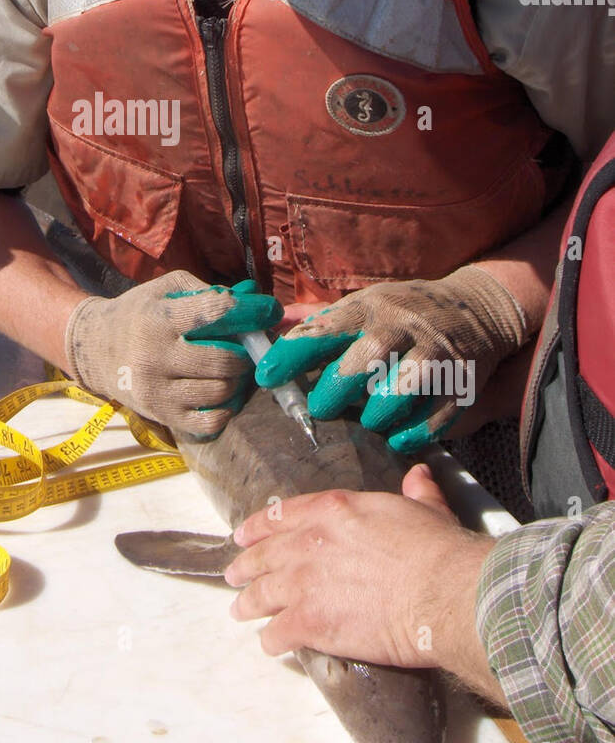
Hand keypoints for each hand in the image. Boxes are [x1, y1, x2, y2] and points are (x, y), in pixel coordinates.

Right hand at [64, 273, 281, 436]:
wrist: (95, 348)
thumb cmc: (140, 313)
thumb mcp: (166, 289)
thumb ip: (209, 292)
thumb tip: (252, 297)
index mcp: (160, 319)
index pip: (218, 313)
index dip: (252, 311)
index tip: (270, 311)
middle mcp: (157, 356)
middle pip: (225, 360)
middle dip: (247, 352)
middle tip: (248, 346)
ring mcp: (159, 391)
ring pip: (222, 391)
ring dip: (238, 379)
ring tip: (234, 367)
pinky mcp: (163, 416)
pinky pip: (211, 421)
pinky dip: (226, 407)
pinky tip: (221, 392)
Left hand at [225, 465, 501, 701]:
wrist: (444, 593)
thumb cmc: (438, 551)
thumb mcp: (427, 509)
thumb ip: (416, 492)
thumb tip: (418, 476)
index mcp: (333, 510)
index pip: (282, 515)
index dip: (258, 527)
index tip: (244, 536)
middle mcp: (310, 542)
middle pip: (265, 555)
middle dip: (246, 566)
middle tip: (234, 575)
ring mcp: (305, 583)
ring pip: (262, 594)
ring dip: (249, 604)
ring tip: (241, 611)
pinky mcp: (311, 622)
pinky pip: (278, 633)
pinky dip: (271, 640)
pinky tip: (270, 644)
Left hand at [254, 266, 529, 451]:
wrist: (474, 309)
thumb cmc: (401, 314)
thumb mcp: (362, 304)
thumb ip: (318, 321)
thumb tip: (267, 328)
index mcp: (370, 308)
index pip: (325, 328)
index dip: (293, 353)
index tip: (267, 376)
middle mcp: (402, 327)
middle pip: (365, 358)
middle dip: (336, 388)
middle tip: (321, 408)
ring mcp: (435, 354)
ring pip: (404, 386)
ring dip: (378, 412)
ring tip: (367, 422)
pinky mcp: (462, 382)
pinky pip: (438, 413)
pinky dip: (415, 431)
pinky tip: (397, 438)